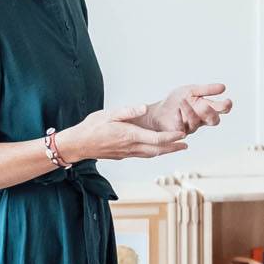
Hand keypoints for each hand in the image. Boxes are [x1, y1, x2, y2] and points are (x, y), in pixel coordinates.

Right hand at [58, 106, 188, 160]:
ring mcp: (126, 153)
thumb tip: (143, 108)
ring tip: (177, 148)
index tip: (182, 134)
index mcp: (129, 135)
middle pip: (157, 149)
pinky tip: (157, 149)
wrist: (77, 145)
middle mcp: (130, 147)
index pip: (156, 138)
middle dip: (173, 147)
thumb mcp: (108, 114)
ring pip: (151, 154)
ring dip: (165, 151)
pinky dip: (154, 152)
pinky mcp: (122, 155)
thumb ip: (127, 111)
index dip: (171, 137)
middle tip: (186, 145)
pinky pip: (142, 155)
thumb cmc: (91, 127)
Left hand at [146, 83, 233, 135]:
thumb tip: (223, 87)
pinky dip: (179, 119)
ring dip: (190, 111)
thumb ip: (206, 90)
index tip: (227, 101)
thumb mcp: (191, 91)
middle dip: (211, 113)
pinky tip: (177, 111)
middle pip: (213, 120)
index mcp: (207, 108)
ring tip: (182, 101)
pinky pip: (181, 128)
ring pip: (196, 122)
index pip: (221, 110)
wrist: (159, 109)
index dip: (226, 107)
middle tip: (206, 105)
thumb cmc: (177, 100)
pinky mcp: (179, 132)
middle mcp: (201, 119)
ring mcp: (191, 127)